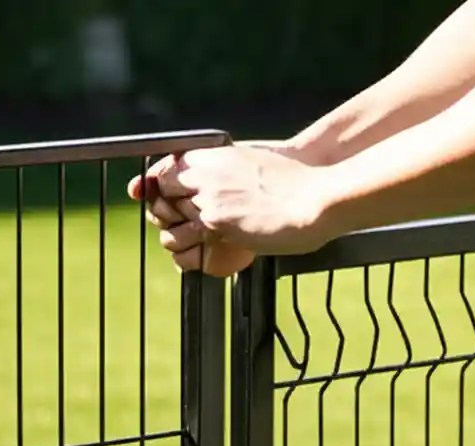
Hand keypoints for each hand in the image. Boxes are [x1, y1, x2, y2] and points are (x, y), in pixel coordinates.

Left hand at [127, 145, 337, 275]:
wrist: (317, 195)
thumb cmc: (293, 181)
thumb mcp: (250, 163)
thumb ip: (223, 171)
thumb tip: (207, 185)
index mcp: (212, 156)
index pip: (162, 173)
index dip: (157, 190)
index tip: (161, 202)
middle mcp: (204, 175)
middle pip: (159, 199)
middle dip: (163, 215)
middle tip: (177, 226)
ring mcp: (207, 198)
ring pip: (167, 225)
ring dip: (175, 238)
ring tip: (191, 244)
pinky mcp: (216, 222)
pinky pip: (185, 246)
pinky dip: (189, 257)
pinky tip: (200, 259)